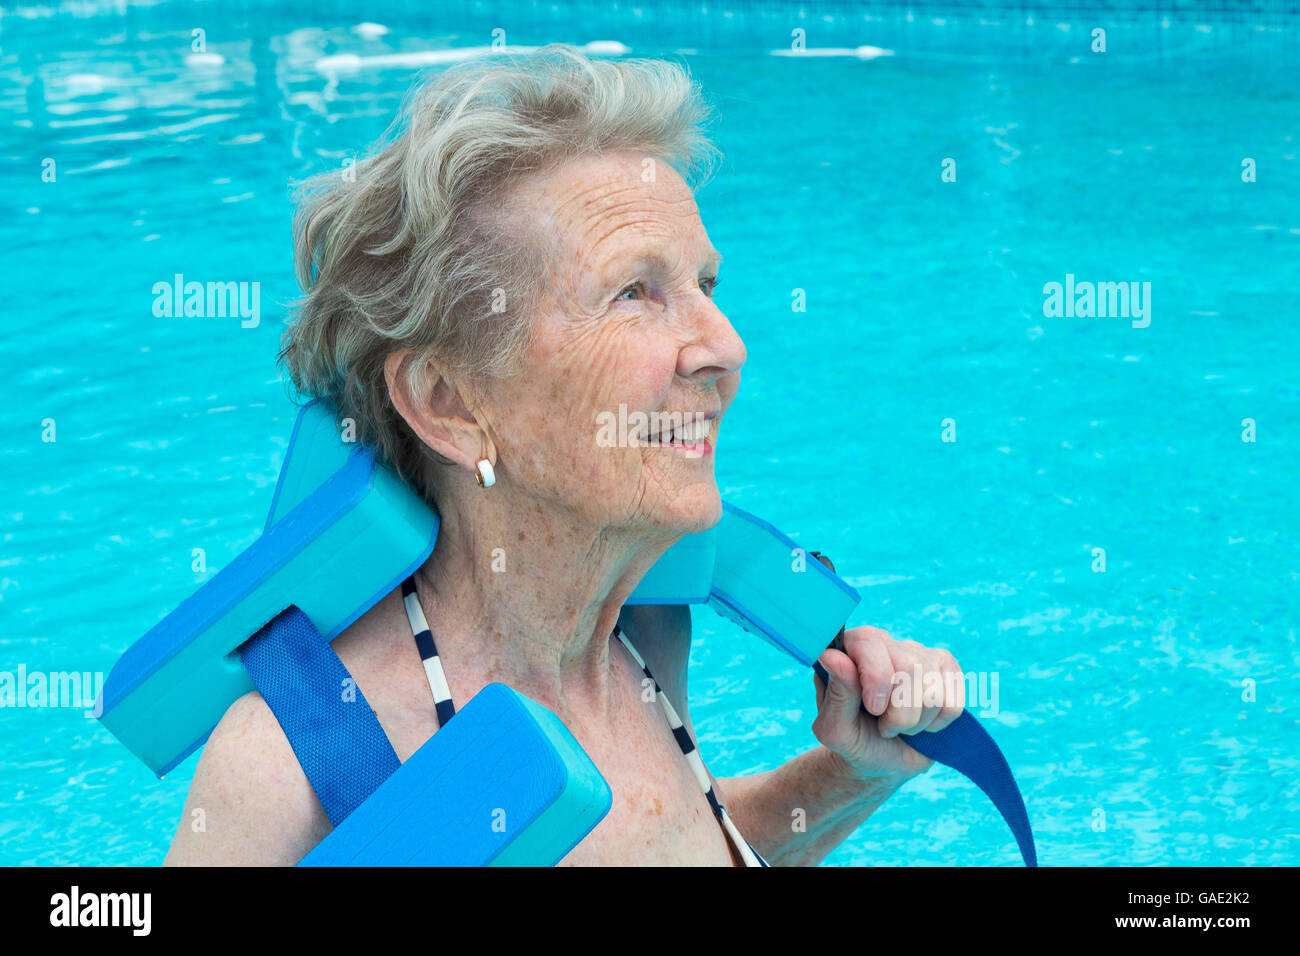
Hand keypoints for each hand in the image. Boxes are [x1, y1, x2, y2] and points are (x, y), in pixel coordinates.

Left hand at [812, 624, 965, 782]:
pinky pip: (954, 700)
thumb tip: (830, 655)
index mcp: (851, 648)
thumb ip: (837, 692)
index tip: (874, 709)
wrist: (881, 758)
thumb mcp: (835, 727)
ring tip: (899, 726)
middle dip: (899, 713)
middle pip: (909, 668)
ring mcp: (919, 653)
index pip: (869, 641)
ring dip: (916, 721)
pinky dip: (938, 723)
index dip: (877, 677)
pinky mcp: (946, 670)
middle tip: (884, 727)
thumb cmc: (853, 739)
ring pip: (933, 687)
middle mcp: (885, 643)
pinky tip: (922, 722)